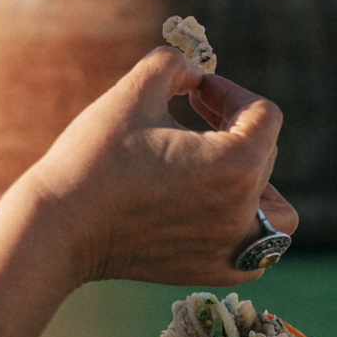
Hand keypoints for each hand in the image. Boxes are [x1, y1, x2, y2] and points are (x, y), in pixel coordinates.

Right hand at [16, 47, 295, 286]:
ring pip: (276, 212)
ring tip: (220, 169)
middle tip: (188, 115)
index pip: (263, 115)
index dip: (228, 92)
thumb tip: (196, 74)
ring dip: (259, 184)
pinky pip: (258, 254)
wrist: (60, 228)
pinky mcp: (211, 271)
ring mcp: (231, 248)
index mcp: (236, 164)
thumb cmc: (95, 157)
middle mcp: (244, 211)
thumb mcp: (136, 89)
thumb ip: (176, 65)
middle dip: (231, 127)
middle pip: (265, 155)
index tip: (193, 92)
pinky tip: (217, 212)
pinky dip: (248, 230)